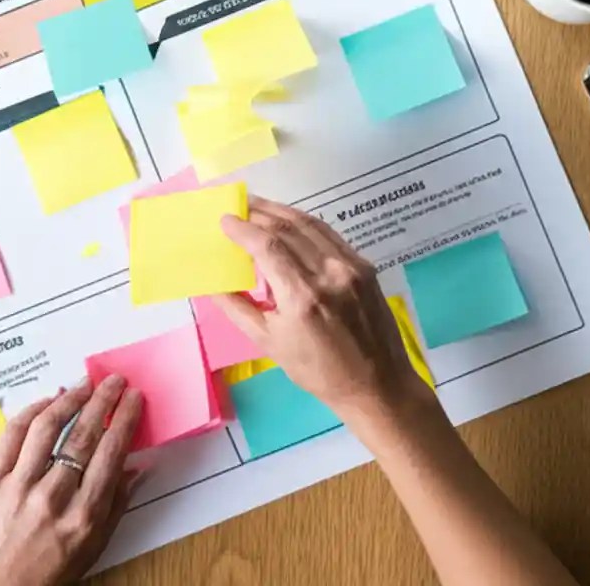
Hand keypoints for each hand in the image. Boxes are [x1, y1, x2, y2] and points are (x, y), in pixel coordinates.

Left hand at [0, 376, 143, 585]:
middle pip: (83, 435)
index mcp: (84, 516)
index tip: (133, 398)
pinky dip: (32, 411)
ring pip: (46, 427)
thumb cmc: (48, 572)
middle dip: (103, 401)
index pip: (110, 453)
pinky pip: (12, 435)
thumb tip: (137, 466)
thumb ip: (117, 504)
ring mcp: (18, 487)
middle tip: (114, 381)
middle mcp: (52, 498)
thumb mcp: (94, 546)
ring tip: (84, 384)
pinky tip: (48, 402)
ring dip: (70, 399)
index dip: (124, 419)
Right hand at [215, 197, 429, 413]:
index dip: (243, 228)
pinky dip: (306, 224)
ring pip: (310, 225)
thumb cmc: (318, 371)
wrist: (377, 384)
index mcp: (302, 297)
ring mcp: (351, 267)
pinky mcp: (365, 267)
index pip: (267, 246)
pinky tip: (291, 222)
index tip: (224, 219)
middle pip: (287, 228)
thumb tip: (212, 284)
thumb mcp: (270, 344)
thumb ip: (238, 309)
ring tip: (259, 205)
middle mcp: (328, 274)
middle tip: (238, 205)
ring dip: (282, 211)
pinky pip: (330, 235)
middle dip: (259, 213)